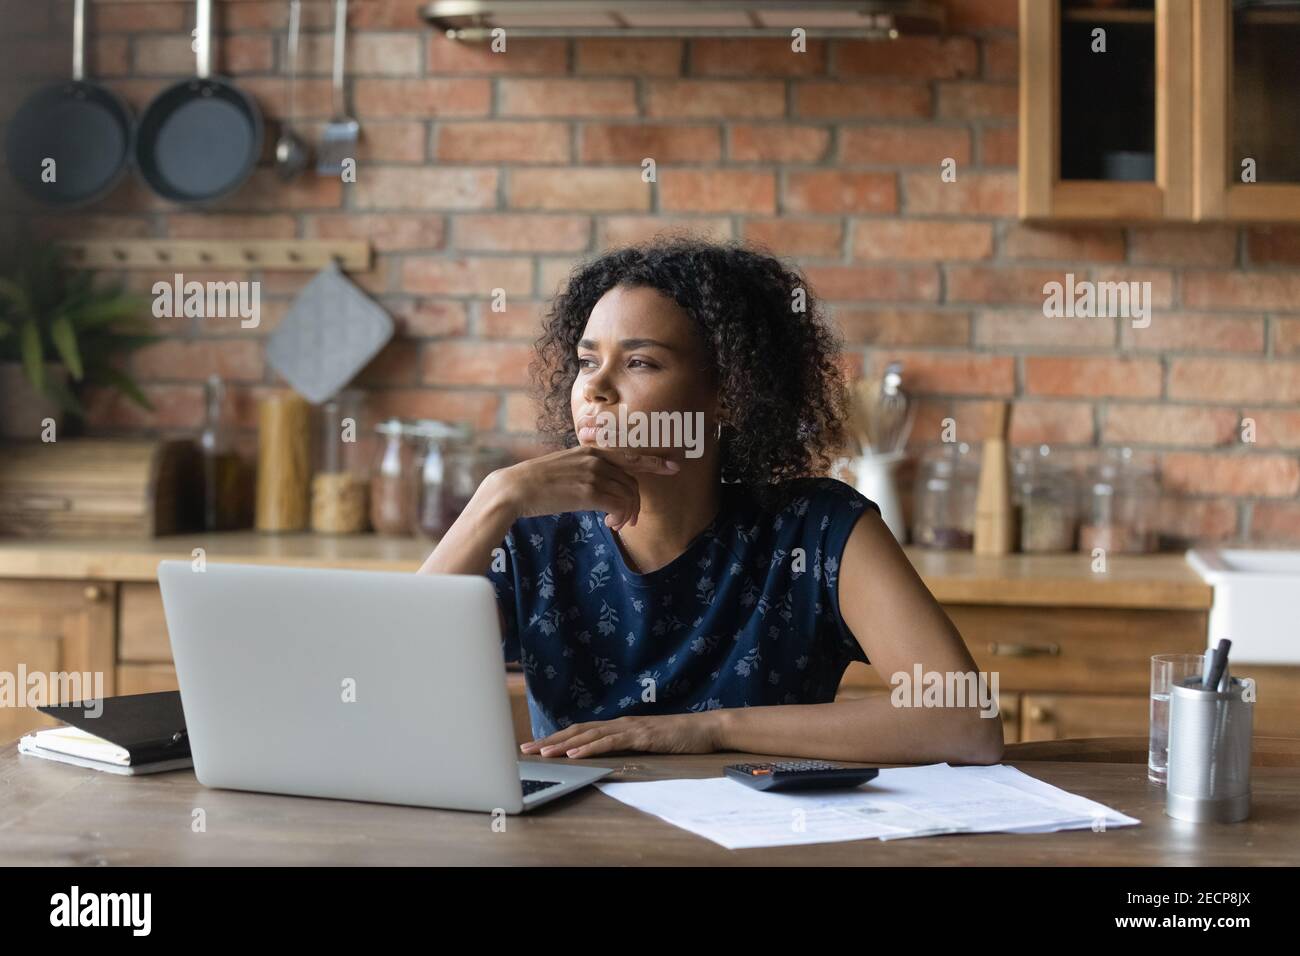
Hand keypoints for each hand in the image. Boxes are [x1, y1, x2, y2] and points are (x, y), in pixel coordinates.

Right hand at [487, 445, 678, 531]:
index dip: (654, 461)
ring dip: (627, 514)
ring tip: (616, 525)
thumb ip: (586, 471)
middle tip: (631, 520)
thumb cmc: (536, 483)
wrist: (515, 488)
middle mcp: (595, 458)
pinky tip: (609, 524)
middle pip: (632, 479)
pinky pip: (618, 505)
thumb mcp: (565, 468)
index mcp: (590, 450)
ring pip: (628, 494)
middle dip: (637, 502)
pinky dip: (619, 517)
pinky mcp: (588, 492)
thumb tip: (600, 489)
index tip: (674, 466)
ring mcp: (593, 474)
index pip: (630, 454)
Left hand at [519, 712, 723, 757]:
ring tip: (543, 752)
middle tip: (526, 749)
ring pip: (589, 735)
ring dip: (563, 744)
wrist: (705, 728)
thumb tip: (605, 753)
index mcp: (619, 725)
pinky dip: (590, 747)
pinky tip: (576, 753)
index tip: (535, 745)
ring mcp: (630, 728)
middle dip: (550, 740)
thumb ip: (626, 744)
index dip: (556, 737)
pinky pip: (611, 742)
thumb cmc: (678, 737)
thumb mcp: (645, 741)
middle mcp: (620, 722)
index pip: (581, 730)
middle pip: (577, 730)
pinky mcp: (641, 736)